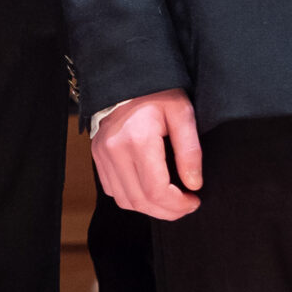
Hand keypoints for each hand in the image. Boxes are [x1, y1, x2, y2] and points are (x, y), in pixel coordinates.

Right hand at [91, 89, 202, 219]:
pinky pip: (112, 190)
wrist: (126, 80)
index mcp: (138, 139)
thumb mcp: (182, 114)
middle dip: (167, 211)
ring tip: (169, 201)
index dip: (177, 204)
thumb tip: (193, 185)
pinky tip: (149, 189)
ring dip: (149, 208)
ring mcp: (101, 153)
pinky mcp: (97, 155)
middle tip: (185, 206)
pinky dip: (133, 197)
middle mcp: (114, 149)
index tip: (194, 201)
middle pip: (140, 200)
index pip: (156, 190)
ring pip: (124, 200)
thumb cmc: (158, 94)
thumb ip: (190, 151)